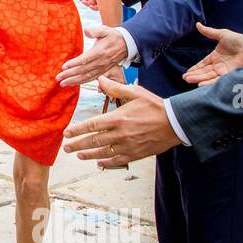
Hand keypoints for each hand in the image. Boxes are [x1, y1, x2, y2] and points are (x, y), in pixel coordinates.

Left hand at [56, 24, 128, 86]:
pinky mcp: (102, 71)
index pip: (85, 60)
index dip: (74, 64)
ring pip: (86, 77)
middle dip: (70, 75)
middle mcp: (100, 62)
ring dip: (74, 81)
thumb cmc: (112, 36)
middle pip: (83, 71)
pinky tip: (72, 83)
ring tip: (62, 83)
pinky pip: (91, 78)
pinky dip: (81, 82)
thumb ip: (95, 31)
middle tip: (58, 78)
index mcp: (99, 52)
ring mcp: (101, 68)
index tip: (64, 67)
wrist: (126, 45)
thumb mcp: (105, 30)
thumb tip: (86, 31)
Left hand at [62, 76, 179, 167]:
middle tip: (66, 147)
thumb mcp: (135, 92)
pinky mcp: (136, 154)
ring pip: (103, 153)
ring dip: (89, 154)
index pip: (92, 125)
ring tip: (78, 154)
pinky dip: (107, 162)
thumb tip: (99, 79)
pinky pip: (118, 160)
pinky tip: (99, 163)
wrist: (176, 123)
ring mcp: (128, 146)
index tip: (67, 132)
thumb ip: (115, 88)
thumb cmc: (155, 106)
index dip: (77, 130)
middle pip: (94, 141)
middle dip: (78, 145)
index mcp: (118, 118)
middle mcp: (121, 134)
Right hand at [182, 22, 242, 85]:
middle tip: (184, 78)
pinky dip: (208, 82)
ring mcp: (222, 70)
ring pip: (207, 76)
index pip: (202, 64)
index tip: (186, 72)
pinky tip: (200, 84)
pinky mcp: (228, 74)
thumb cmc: (237, 40)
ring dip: (198, 78)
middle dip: (194, 75)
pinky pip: (216, 80)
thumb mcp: (221, 34)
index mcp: (215, 57)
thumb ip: (208, 32)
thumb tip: (197, 24)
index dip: (195, 68)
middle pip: (203, 71)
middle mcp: (218, 65)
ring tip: (188, 80)